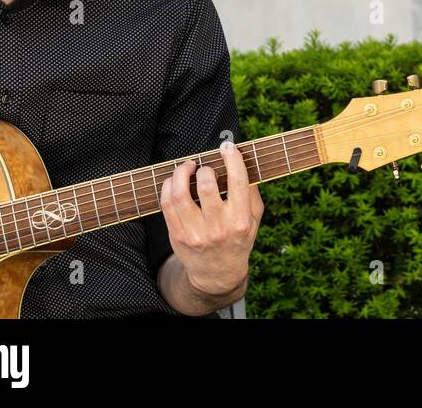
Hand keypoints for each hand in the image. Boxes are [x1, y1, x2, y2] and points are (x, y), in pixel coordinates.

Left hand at [159, 141, 263, 296]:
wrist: (217, 275)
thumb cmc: (238, 240)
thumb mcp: (254, 219)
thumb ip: (251, 192)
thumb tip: (241, 161)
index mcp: (240, 220)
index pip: (238, 182)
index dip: (232, 159)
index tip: (227, 147)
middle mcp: (218, 227)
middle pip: (206, 186)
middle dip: (204, 168)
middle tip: (204, 167)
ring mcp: (195, 233)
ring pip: (180, 194)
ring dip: (181, 173)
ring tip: (186, 166)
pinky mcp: (177, 235)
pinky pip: (166, 204)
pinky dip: (168, 186)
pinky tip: (174, 181)